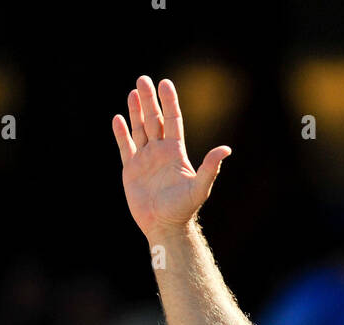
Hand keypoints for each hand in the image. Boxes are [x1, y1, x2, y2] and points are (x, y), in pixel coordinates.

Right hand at [113, 77, 230, 241]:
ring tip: (132, 92)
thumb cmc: (183, 209)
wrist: (164, 226)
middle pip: (154, 120)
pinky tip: (117, 118)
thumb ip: (210, 167)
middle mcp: (160, 152)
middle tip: (143, 79)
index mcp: (176, 152)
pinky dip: (121, 133)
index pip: (173, 121)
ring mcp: (145, 160)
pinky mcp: (131, 170)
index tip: (165, 84)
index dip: (169, 103)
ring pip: (139, 129)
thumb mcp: (200, 187)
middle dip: (149, 100)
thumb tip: (226, 149)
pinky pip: (125, 147)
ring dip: (136, 111)